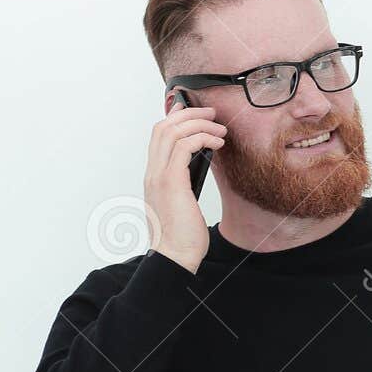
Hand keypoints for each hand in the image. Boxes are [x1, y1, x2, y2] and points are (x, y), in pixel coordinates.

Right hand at [145, 104, 226, 273]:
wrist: (175, 256)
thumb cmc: (182, 236)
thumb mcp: (183, 203)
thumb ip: (184, 184)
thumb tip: (199, 166)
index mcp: (154, 177)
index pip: (158, 136)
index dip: (176, 119)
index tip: (196, 114)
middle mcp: (152, 173)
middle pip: (163, 127)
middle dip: (189, 114)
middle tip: (212, 114)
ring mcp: (159, 176)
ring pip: (172, 131)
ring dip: (199, 124)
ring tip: (220, 129)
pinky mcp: (171, 182)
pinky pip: (184, 146)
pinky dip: (202, 138)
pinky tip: (218, 143)